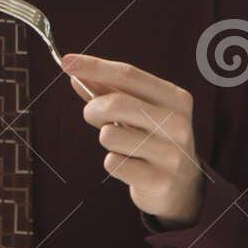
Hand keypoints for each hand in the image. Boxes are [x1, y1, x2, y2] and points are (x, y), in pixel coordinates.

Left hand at [63, 53, 204, 227]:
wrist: (181, 186)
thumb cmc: (153, 138)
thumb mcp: (138, 110)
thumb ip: (108, 90)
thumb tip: (74, 73)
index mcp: (175, 98)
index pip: (128, 74)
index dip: (94, 66)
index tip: (66, 61)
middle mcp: (177, 124)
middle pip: (116, 103)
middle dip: (93, 108)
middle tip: (91, 114)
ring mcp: (170, 154)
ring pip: (109, 136)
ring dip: (106, 139)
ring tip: (122, 145)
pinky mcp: (158, 181)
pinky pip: (112, 163)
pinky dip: (112, 163)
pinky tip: (130, 166)